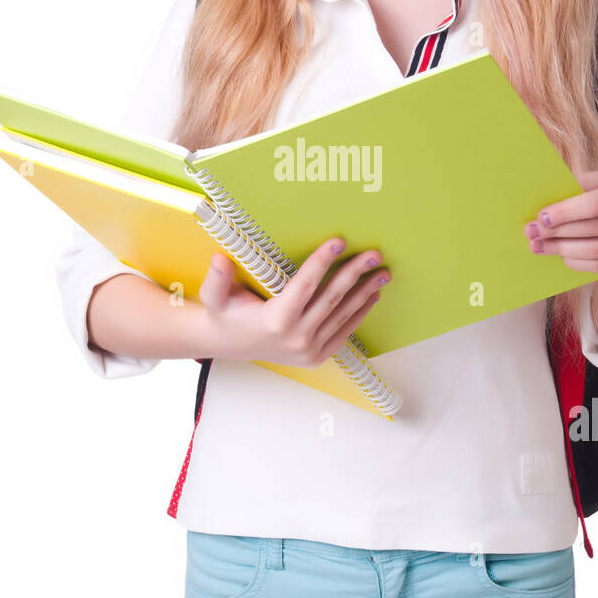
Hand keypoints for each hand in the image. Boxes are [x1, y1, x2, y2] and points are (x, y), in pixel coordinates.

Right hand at [197, 237, 390, 365]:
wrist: (230, 345)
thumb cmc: (225, 315)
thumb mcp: (215, 297)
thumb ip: (217, 279)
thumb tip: (219, 258)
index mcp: (275, 320)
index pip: (305, 284)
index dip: (322, 261)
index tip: (339, 240)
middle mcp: (296, 337)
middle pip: (331, 298)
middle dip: (354, 273)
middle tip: (374, 253)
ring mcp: (309, 350)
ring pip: (342, 315)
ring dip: (365, 292)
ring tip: (382, 273)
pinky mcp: (317, 357)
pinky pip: (343, 332)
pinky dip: (359, 313)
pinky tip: (372, 295)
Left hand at [523, 169, 597, 277]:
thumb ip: (579, 187)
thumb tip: (544, 196)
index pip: (595, 204)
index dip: (566, 212)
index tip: (541, 217)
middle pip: (592, 228)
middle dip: (557, 232)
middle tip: (531, 233)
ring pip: (595, 250)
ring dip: (561, 249)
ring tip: (539, 246)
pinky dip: (577, 262)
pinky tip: (561, 256)